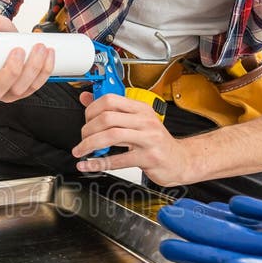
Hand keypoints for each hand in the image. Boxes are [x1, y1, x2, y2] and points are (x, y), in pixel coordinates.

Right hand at [0, 11, 55, 103]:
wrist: (1, 34)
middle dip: (11, 73)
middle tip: (18, 51)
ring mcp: (5, 93)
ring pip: (19, 90)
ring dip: (32, 70)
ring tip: (38, 48)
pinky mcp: (23, 89)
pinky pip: (35, 86)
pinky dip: (44, 71)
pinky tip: (48, 55)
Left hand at [72, 92, 188, 185]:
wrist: (180, 160)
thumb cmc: (157, 142)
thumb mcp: (137, 121)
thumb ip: (112, 110)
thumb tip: (86, 98)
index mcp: (141, 108)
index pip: (110, 100)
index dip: (91, 110)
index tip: (85, 120)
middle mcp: (145, 121)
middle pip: (107, 118)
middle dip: (88, 130)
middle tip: (82, 139)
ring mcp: (148, 139)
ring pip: (111, 136)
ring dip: (89, 144)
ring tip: (81, 151)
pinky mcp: (148, 157)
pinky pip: (118, 160)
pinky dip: (98, 163)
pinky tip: (89, 164)